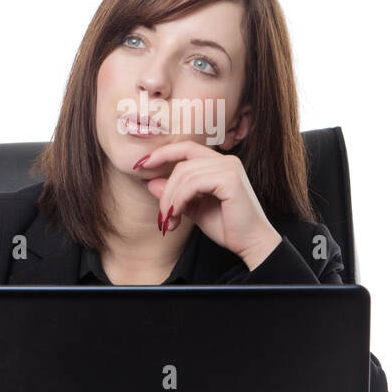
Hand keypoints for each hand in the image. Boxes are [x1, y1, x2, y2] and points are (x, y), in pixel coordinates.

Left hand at [134, 140, 282, 269]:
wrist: (250, 243)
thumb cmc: (226, 226)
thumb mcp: (193, 208)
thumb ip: (174, 193)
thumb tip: (150, 181)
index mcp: (219, 163)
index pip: (185, 148)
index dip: (162, 153)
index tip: (141, 165)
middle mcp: (226, 160)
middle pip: (182, 162)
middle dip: (165, 188)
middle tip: (161, 215)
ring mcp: (229, 168)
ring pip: (184, 174)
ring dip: (171, 199)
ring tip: (170, 220)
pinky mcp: (230, 180)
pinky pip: (193, 184)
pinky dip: (180, 199)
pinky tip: (179, 215)